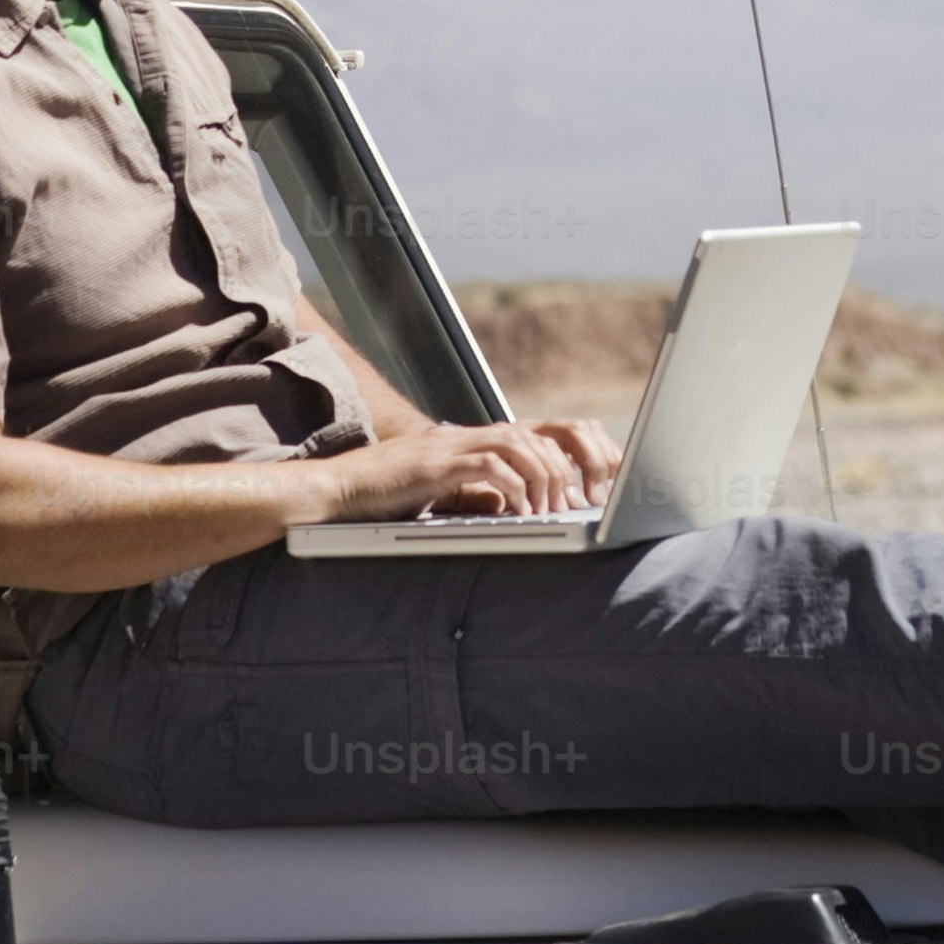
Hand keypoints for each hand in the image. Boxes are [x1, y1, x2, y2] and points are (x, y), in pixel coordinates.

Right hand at [313, 418, 608, 521]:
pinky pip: (490, 466)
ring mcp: (455, 445)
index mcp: (483, 441)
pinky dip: (514, 489)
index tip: (607, 482)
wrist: (336, 491)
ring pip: (523, 445)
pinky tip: (522, 513)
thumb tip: (516, 507)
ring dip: (548, 479)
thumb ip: (482, 494)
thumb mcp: (448, 495)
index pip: (553, 430)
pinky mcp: (437, 464)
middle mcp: (474, 434)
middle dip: (582, 461)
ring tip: (556, 512)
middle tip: (591, 500)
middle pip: (550, 430)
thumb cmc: (388, 499)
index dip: (588, 449)